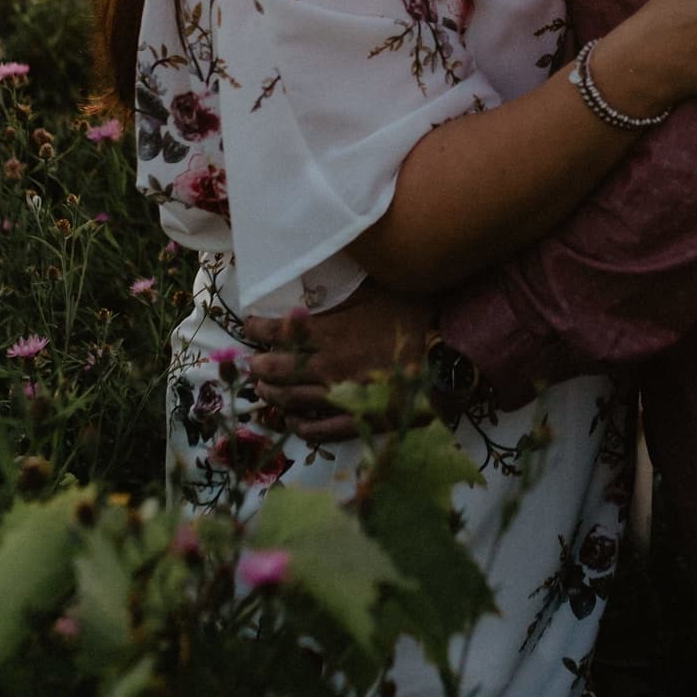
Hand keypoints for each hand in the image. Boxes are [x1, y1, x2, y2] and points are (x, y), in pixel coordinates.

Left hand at [243, 283, 432, 443]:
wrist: (447, 351)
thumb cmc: (413, 315)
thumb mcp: (375, 291)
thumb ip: (343, 287)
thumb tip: (322, 266)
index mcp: (329, 333)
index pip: (279, 332)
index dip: (258, 328)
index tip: (249, 324)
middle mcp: (328, 366)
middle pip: (279, 369)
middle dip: (260, 366)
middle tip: (251, 364)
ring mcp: (342, 396)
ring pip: (293, 400)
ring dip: (273, 395)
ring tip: (263, 391)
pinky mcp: (360, 418)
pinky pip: (323, 430)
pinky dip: (303, 427)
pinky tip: (295, 423)